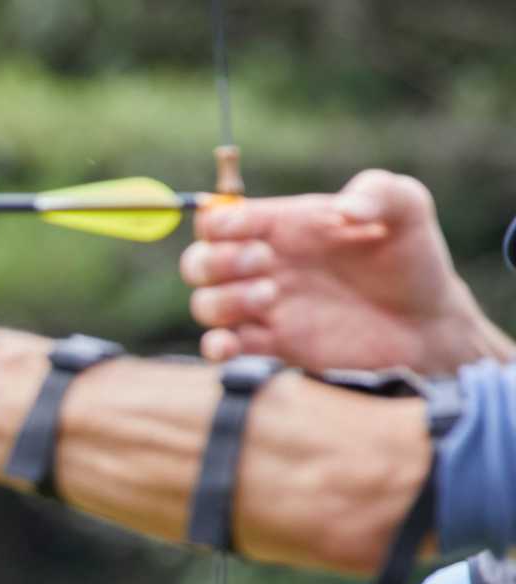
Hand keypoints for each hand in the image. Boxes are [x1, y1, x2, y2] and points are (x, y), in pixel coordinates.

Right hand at [184, 170, 513, 374]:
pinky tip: (231, 344)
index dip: (218, 222)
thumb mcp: (408, 210)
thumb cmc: (413, 259)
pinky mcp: (272, 346)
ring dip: (223, 301)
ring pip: (206, 305)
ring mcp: (264, 308)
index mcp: (284, 226)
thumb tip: (344, 211)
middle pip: (199, 262)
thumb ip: (378, 193)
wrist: (426, 324)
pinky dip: (215, 348)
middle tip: (262, 262)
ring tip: (271, 296)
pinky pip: (222, 349)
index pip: (222, 219)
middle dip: (216, 261)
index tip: (244, 229)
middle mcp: (265, 266)